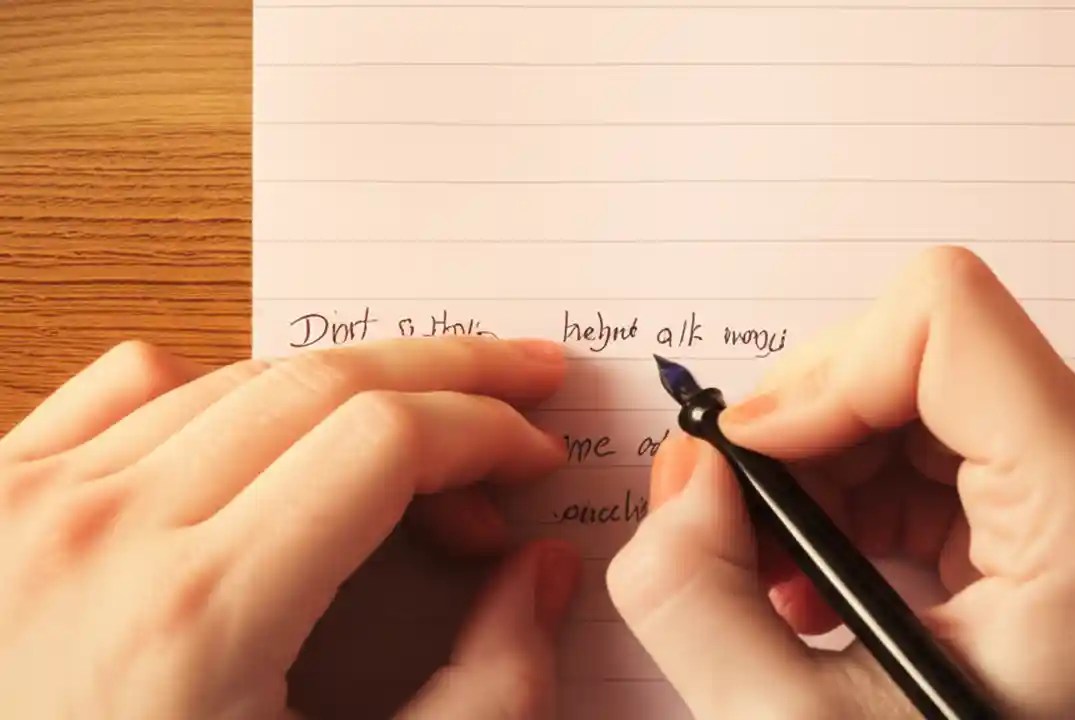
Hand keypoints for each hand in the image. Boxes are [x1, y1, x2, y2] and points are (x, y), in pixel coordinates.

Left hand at [0, 337, 580, 719]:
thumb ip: (484, 697)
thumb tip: (539, 573)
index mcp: (199, 618)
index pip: (385, 441)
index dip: (487, 430)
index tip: (533, 452)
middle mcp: (103, 535)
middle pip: (324, 382)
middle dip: (448, 374)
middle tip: (518, 388)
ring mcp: (29, 504)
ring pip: (238, 374)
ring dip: (349, 396)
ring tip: (403, 458)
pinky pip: (130, 386)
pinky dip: (221, 391)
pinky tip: (267, 449)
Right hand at [607, 247, 1074, 718]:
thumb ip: (698, 597)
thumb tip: (681, 474)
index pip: (942, 317)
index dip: (818, 376)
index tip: (748, 457)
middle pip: (919, 345)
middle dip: (803, 428)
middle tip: (742, 526)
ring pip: (910, 387)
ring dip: (816, 465)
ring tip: (778, 571)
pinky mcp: (1058, 502)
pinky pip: (926, 438)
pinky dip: (849, 491)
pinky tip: (820, 577)